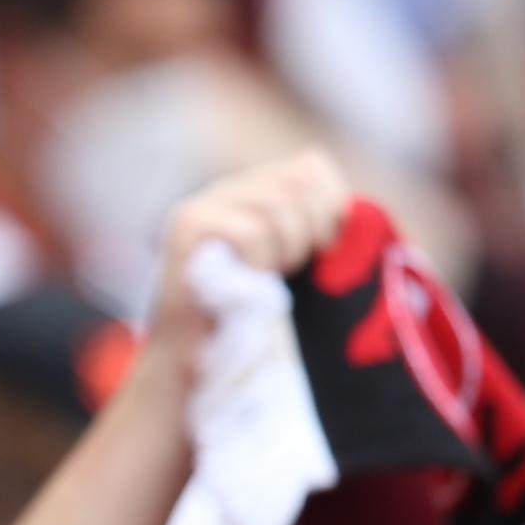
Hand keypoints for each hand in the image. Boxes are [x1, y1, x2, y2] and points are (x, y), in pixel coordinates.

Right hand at [144, 148, 351, 356]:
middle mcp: (222, 191)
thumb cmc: (243, 317)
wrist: (187, 357)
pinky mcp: (188, 227)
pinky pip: (251, 232)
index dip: (331, 203)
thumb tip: (337, 192)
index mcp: (250, 193)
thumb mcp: (288, 263)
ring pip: (274, 204)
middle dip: (311, 229)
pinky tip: (249, 283)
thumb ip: (310, 226)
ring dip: (286, 249)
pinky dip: (261, 264)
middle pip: (295, 181)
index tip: (328, 247)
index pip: (310, 167)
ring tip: (269, 278)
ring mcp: (201, 206)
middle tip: (296, 269)